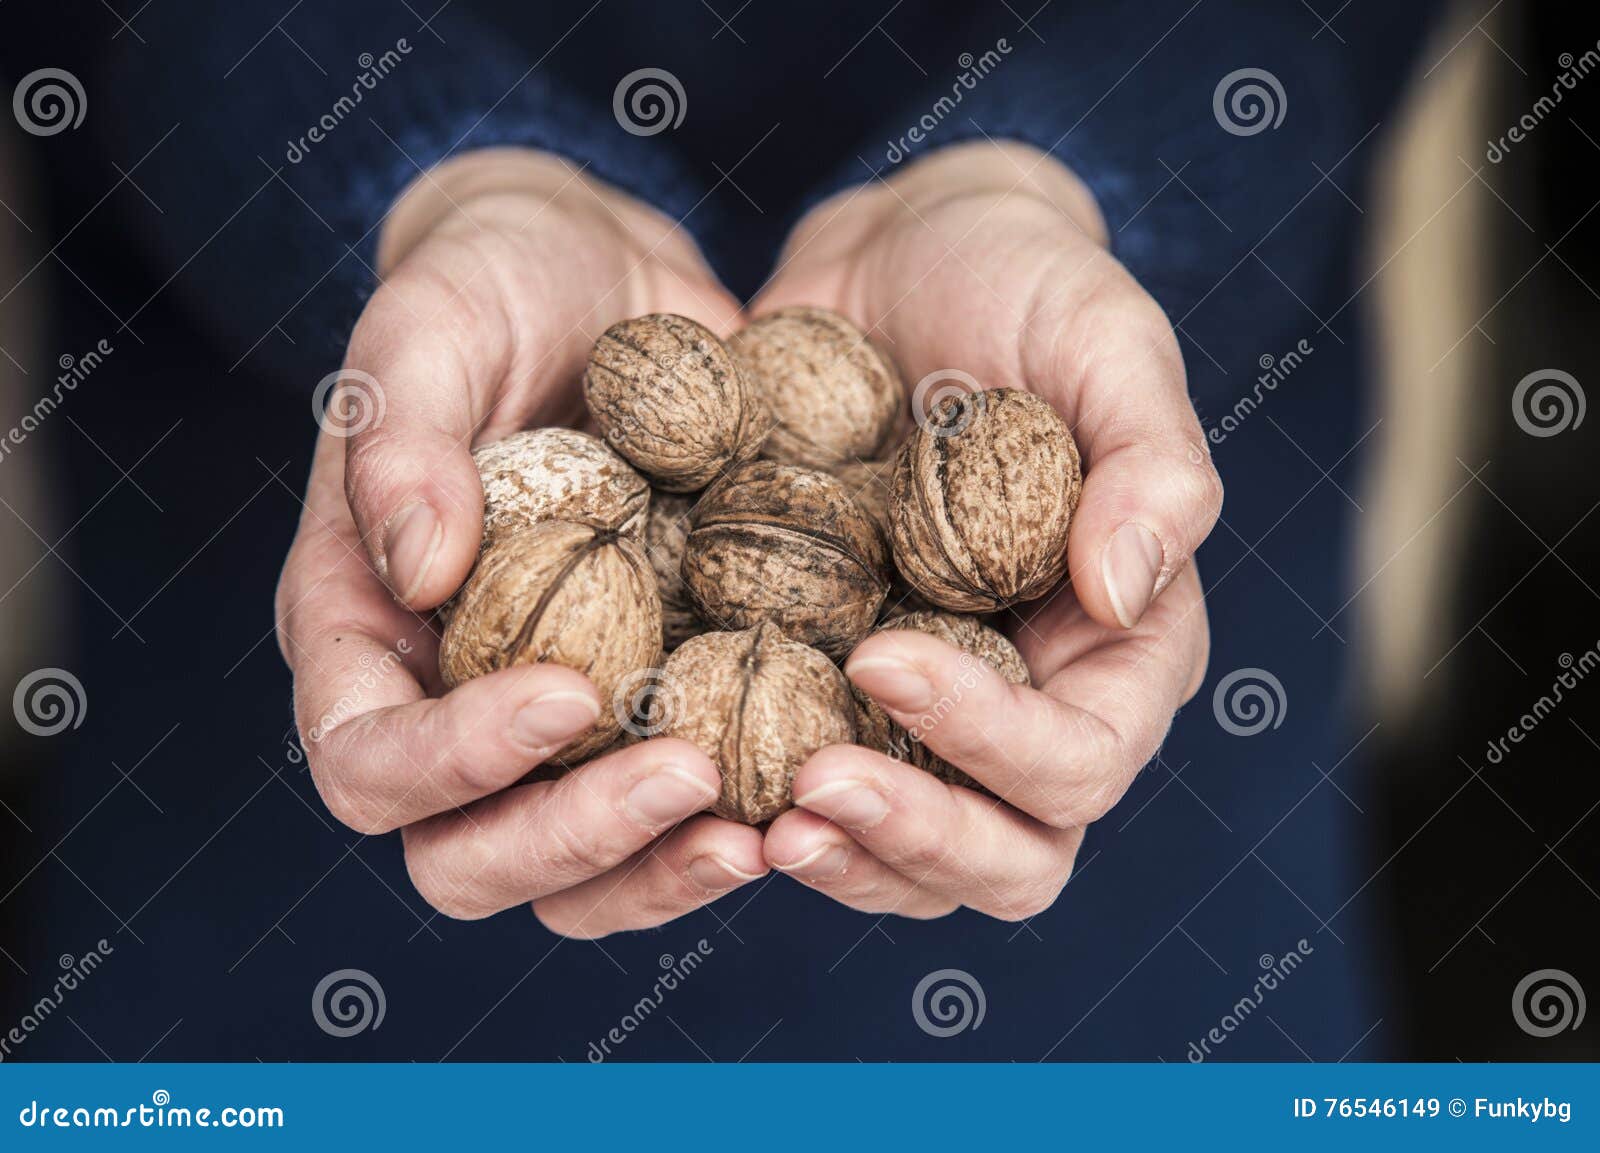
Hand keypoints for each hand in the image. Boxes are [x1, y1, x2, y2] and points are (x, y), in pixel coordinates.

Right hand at [275, 150, 766, 936]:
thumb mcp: (433, 324)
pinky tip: (825, 786)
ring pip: (579, 877)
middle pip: (469, 858)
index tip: (570, 694)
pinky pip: (678, 818)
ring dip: (664, 868)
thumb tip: (418, 570)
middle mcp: (449, 704)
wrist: (600, 282)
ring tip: (772, 825)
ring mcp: (556, 725)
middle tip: (693, 777)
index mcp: (364, 631)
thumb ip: (402, 433)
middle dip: (574, 838)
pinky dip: (738, 823)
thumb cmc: (493, 284)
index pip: (369, 760)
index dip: (453, 762)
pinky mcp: (653, 709)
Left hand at [757, 142, 1221, 919]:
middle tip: (805, 794)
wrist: (901, 262)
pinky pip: (809, 792)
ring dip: (836, 855)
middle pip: (1007, 857)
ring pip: (908, 859)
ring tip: (745, 817)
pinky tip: (685, 771)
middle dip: (912, 837)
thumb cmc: (1025, 284)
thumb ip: (1153, 463)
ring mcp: (929, 711)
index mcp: (1119, 645)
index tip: (880, 659)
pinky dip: (757, 805)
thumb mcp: (1108, 339)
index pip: (1080, 759)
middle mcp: (1031, 702)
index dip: (993, 743)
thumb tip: (1125, 590)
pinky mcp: (835, 688)